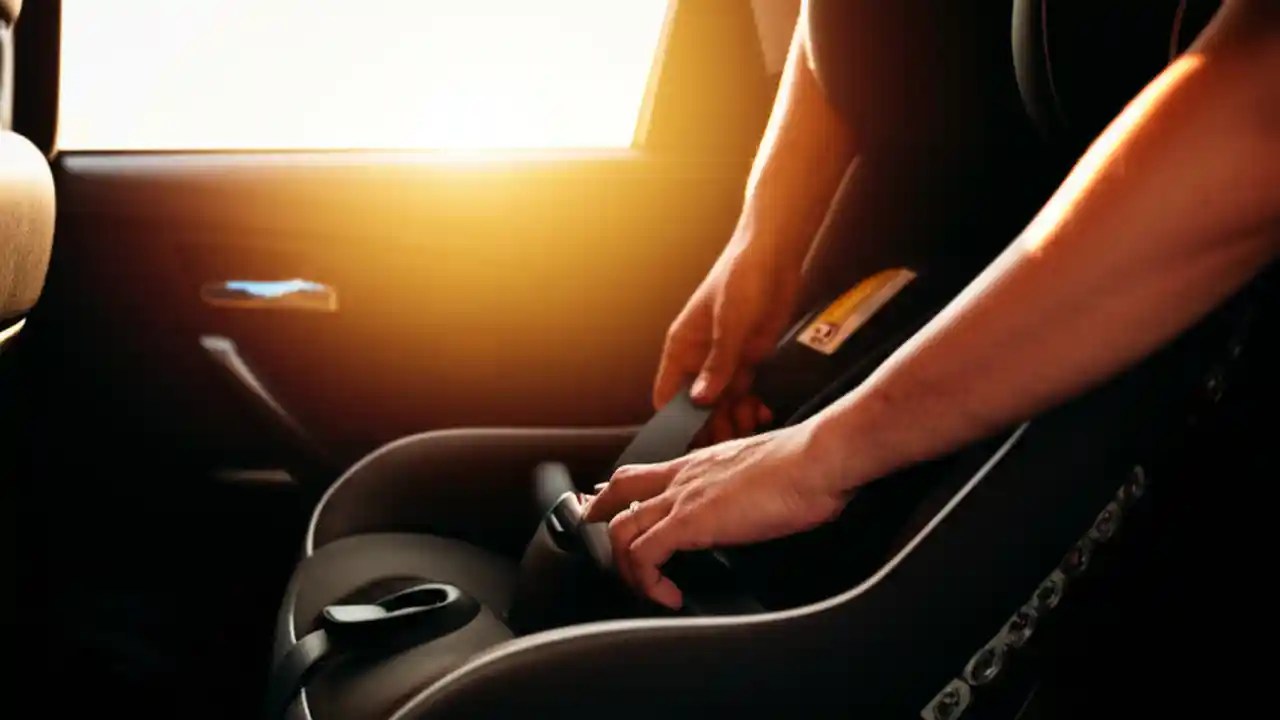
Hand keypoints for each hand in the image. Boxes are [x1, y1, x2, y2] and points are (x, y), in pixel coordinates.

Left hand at [582, 422, 849, 609]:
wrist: (818, 458)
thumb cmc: (805, 465)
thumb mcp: (760, 474)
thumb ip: (741, 489)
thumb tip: (749, 506)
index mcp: (698, 462)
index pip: (641, 473)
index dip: (617, 495)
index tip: (609, 513)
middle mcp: (683, 475)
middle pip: (616, 492)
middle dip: (598, 522)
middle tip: (601, 550)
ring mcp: (683, 497)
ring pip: (622, 529)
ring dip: (625, 566)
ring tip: (644, 588)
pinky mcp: (691, 521)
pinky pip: (645, 555)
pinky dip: (647, 581)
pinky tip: (669, 596)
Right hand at [654, 236, 803, 443]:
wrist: (773, 256)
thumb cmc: (741, 279)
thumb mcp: (730, 323)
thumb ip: (718, 363)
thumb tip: (701, 401)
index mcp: (682, 349)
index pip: (668, 396)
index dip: (675, 423)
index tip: (688, 444)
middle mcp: (698, 359)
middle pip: (697, 407)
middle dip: (709, 427)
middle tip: (726, 446)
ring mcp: (723, 361)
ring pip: (722, 403)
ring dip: (733, 420)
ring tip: (747, 430)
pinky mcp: (748, 359)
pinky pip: (744, 392)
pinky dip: (751, 406)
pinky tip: (761, 413)